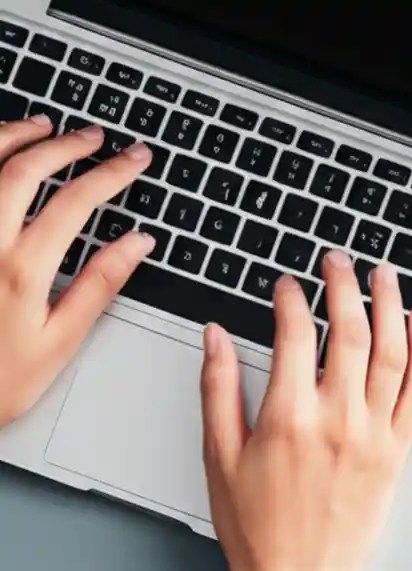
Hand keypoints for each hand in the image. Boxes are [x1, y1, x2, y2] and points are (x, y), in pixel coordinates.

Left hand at [0, 116, 153, 426]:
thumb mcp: (59, 342)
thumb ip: (99, 286)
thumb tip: (136, 244)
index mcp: (22, 270)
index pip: (76, 202)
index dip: (112, 173)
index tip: (135, 159)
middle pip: (26, 171)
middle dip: (67, 145)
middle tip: (96, 137)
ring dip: (15, 137)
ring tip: (43, 127)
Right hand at [200, 251, 411, 570]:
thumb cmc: (258, 529)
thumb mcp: (220, 457)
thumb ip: (218, 388)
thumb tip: (215, 334)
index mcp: (288, 418)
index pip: (295, 335)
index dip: (291, 299)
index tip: (286, 284)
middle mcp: (338, 420)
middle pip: (349, 332)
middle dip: (343, 286)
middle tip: (337, 261)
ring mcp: (375, 434)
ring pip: (392, 352)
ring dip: (390, 305)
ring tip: (384, 274)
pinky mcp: (399, 450)